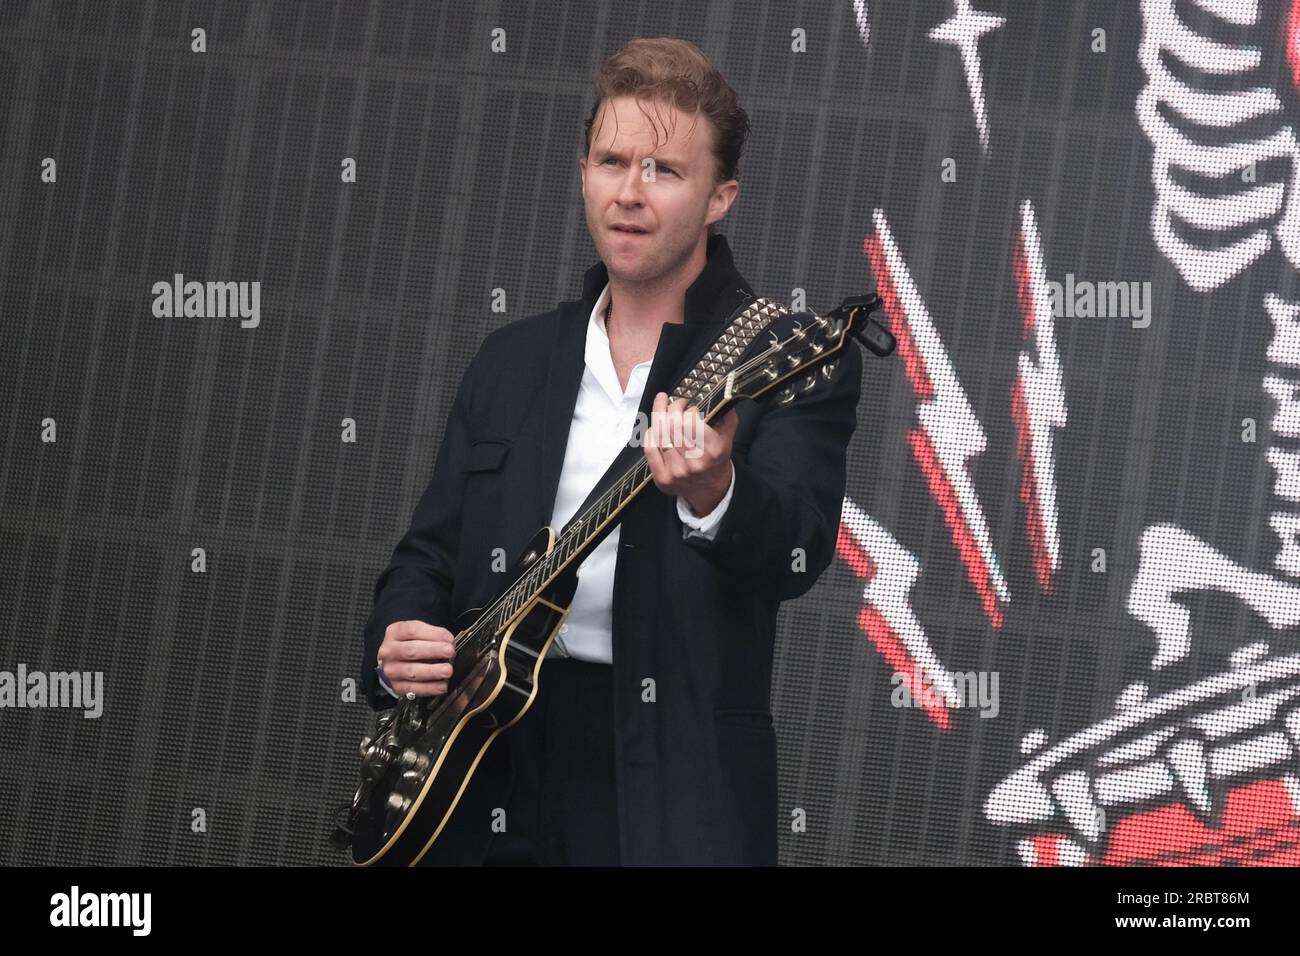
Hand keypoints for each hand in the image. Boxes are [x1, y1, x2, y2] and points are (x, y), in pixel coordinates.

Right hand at [377, 620, 455, 696]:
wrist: (395, 662)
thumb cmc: (412, 644)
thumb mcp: (419, 632)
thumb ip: (433, 634)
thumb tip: (449, 642)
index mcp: (395, 632)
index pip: (412, 631)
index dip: (433, 634)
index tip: (449, 639)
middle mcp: (389, 651)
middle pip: (411, 650)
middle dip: (432, 651)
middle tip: (449, 651)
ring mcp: (391, 670)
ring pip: (411, 671)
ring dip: (432, 671)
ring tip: (447, 670)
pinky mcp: (397, 686)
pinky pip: (413, 689)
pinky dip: (429, 688)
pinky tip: (442, 685)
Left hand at [644, 391, 737, 515]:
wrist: (710, 489)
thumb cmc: (716, 458)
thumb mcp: (727, 437)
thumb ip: (726, 415)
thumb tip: (721, 394)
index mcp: (713, 451)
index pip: (691, 422)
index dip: (687, 409)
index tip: (690, 406)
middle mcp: (694, 463)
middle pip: (673, 426)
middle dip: (672, 407)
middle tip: (675, 402)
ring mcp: (676, 472)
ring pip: (659, 435)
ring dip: (659, 416)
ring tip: (663, 407)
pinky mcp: (662, 479)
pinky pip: (649, 449)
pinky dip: (649, 434)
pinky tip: (655, 427)